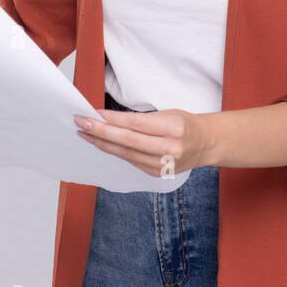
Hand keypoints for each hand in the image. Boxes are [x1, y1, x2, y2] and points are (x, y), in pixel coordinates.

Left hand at [73, 107, 212, 177]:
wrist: (205, 144)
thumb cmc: (185, 124)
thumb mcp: (168, 113)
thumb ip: (141, 119)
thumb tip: (109, 119)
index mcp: (174, 128)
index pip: (135, 124)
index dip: (112, 119)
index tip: (93, 113)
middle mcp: (169, 149)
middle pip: (127, 141)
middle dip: (100, 131)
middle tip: (81, 122)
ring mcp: (162, 165)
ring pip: (125, 154)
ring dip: (102, 143)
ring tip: (85, 133)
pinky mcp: (156, 174)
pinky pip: (130, 161)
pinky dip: (114, 151)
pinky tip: (102, 143)